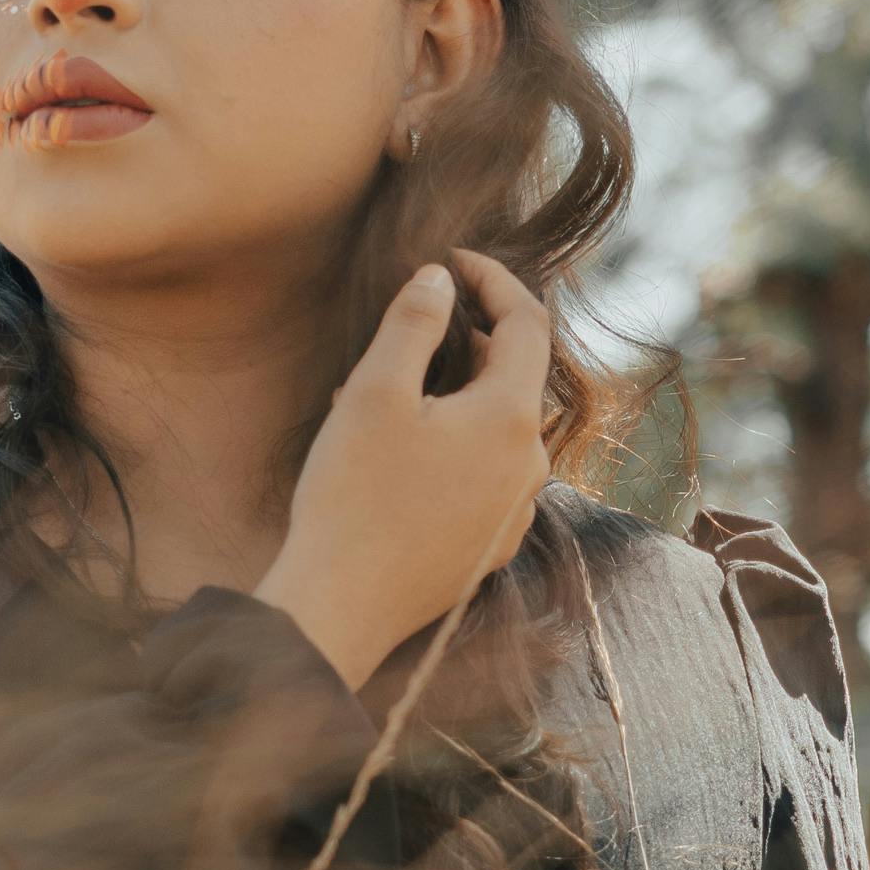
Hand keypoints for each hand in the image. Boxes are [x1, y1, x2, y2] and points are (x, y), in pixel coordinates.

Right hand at [256, 253, 553, 690]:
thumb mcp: (375, 392)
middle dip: (471, 339)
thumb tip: (440, 280)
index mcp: (511, 419)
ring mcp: (513, 512)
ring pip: (498, 429)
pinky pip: (484, 475)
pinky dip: (455, 445)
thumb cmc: (352, 496)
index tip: (453, 259)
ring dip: (458, 395)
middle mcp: (529, 466)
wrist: (340, 609)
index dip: (494, 280)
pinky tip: (400, 453)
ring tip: (392, 392)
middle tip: (413, 324)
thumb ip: (413, 323)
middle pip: (516, 377)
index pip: (528, 323)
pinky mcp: (489, 546)